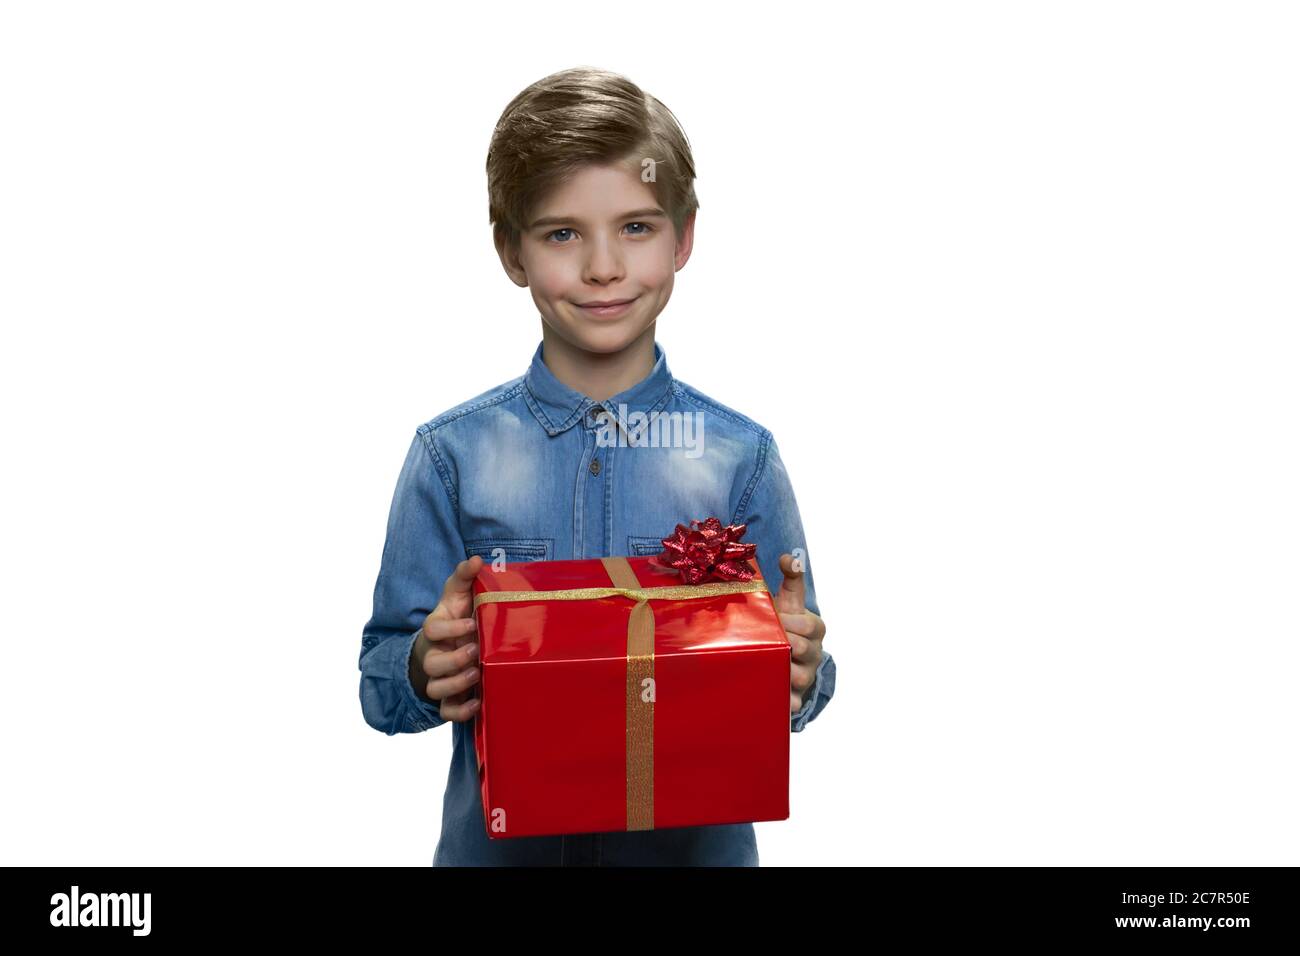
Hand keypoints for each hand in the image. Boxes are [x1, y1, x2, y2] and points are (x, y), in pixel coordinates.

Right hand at [409, 555, 483, 722]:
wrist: (450, 645)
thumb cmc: (457, 617)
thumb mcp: (459, 595)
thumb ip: (465, 577)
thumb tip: (475, 559)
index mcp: (436, 629)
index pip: (430, 629)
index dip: (449, 628)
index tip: (472, 623)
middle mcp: (434, 655)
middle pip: (432, 664)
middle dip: (454, 659)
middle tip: (477, 650)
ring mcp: (439, 678)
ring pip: (436, 689)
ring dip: (456, 684)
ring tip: (476, 674)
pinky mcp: (449, 698)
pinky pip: (446, 712)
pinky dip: (461, 711)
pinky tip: (479, 702)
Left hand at [774, 552, 825, 715]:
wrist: (788, 656)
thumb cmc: (786, 623)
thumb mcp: (790, 601)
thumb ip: (791, 578)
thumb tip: (788, 557)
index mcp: (814, 628)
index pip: (810, 624)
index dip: (791, 622)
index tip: (775, 617)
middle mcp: (814, 653)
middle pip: (803, 650)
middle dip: (784, 644)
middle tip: (763, 641)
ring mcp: (806, 676)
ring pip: (800, 678)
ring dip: (782, 672)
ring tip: (763, 667)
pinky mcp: (795, 697)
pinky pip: (794, 703)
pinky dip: (786, 703)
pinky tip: (773, 699)